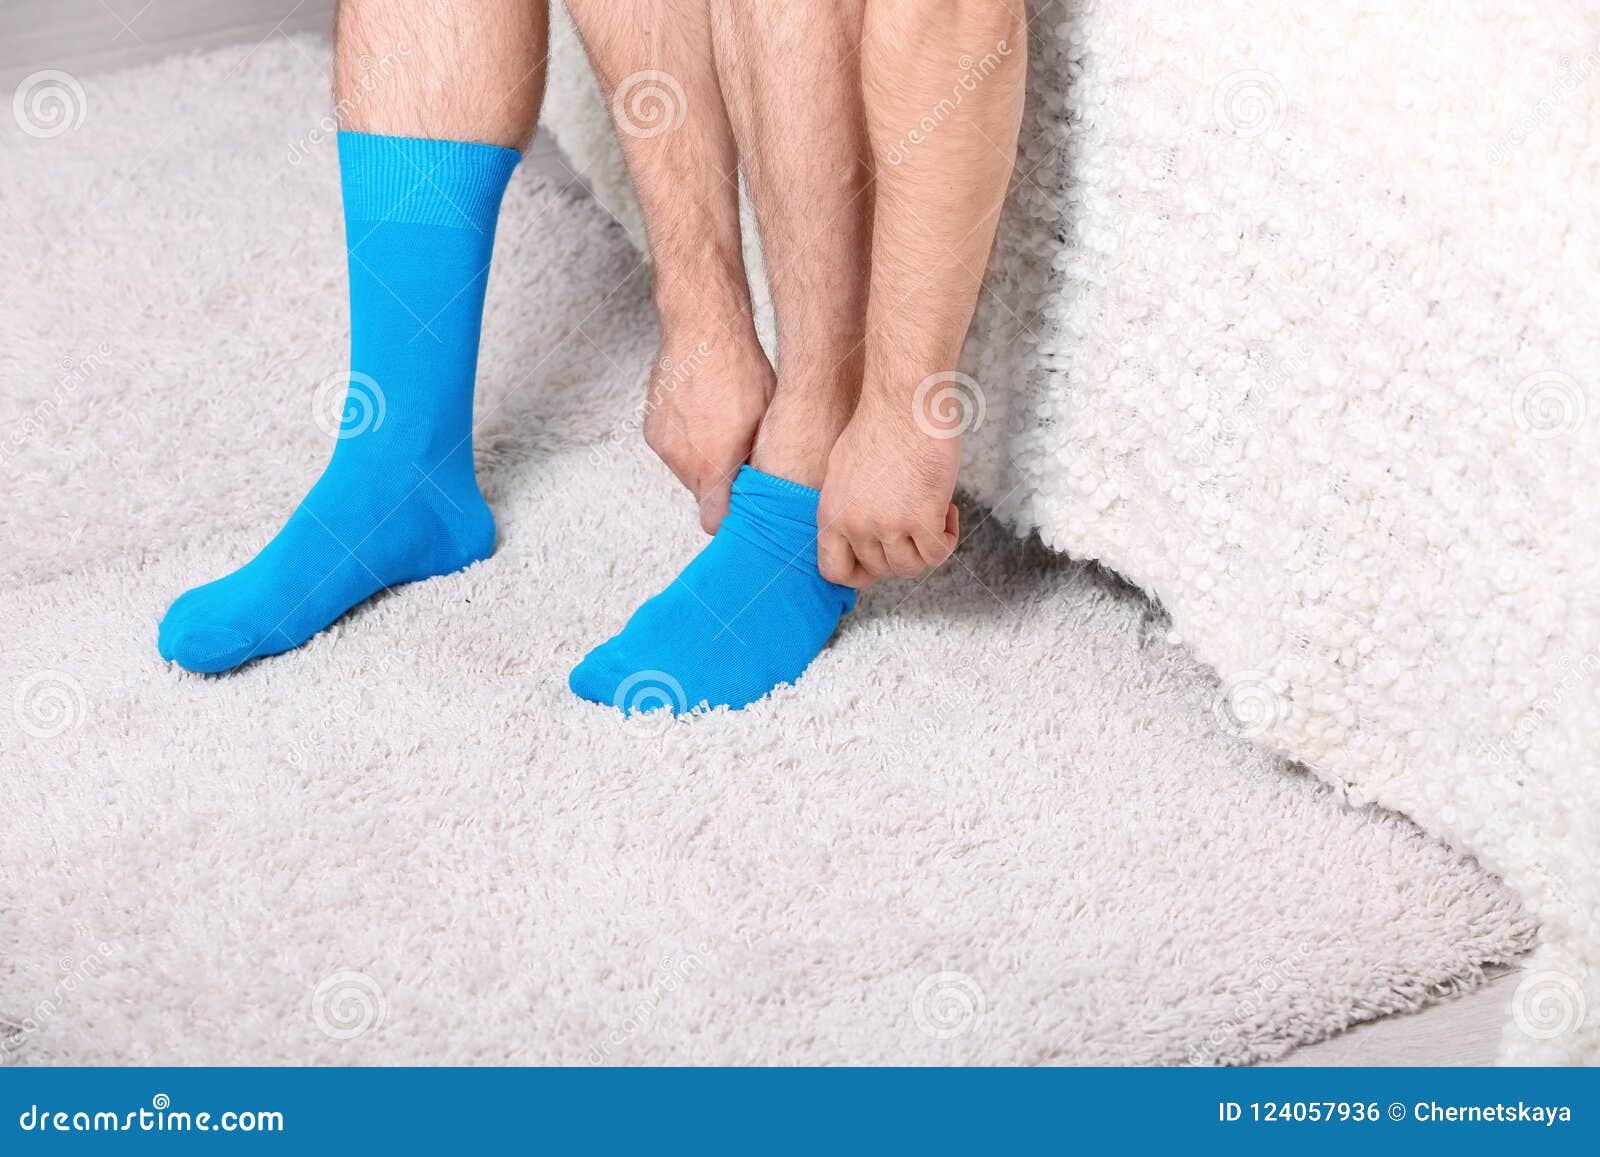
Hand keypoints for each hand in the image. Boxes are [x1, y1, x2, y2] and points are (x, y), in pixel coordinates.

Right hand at [642, 323, 774, 533]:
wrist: (702, 327)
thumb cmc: (741, 368)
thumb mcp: (768, 420)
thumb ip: (760, 464)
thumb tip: (766, 491)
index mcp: (714, 464)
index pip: (714, 520)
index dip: (730, 517)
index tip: (742, 509)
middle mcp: (683, 459)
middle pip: (701, 495)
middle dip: (720, 484)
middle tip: (739, 457)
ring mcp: (663, 444)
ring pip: (686, 471)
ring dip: (702, 461)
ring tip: (720, 430)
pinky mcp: (651, 428)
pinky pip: (671, 450)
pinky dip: (685, 443)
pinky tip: (702, 418)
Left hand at [816, 392, 959, 588]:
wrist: (904, 401)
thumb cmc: (878, 424)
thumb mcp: (843, 470)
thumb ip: (848, 506)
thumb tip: (863, 532)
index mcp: (830, 515)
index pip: (834, 571)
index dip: (859, 573)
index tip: (880, 558)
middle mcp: (856, 525)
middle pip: (880, 569)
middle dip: (901, 551)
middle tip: (914, 522)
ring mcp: (888, 525)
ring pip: (910, 568)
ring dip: (925, 547)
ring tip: (932, 514)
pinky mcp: (922, 518)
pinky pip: (938, 553)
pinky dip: (947, 538)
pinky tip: (947, 510)